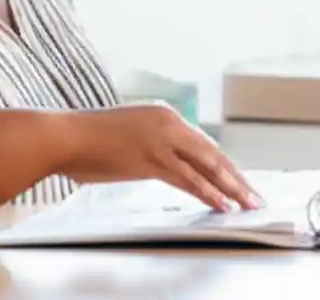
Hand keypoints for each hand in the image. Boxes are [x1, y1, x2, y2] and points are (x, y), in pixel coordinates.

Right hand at [57, 104, 262, 211]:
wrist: (65, 135)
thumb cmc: (88, 137)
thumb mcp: (129, 134)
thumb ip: (151, 144)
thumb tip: (164, 162)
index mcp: (164, 115)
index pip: (203, 144)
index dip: (223, 165)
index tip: (238, 179)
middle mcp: (169, 124)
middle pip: (213, 154)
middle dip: (236, 178)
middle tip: (254, 195)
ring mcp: (161, 141)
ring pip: (207, 167)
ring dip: (231, 188)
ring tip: (248, 204)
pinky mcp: (151, 160)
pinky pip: (187, 180)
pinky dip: (207, 193)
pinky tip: (221, 204)